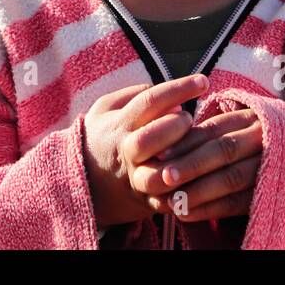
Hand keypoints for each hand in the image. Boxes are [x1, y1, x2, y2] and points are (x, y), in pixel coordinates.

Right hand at [82, 74, 209, 229]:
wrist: (81, 181)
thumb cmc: (101, 137)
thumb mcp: (105, 108)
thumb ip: (133, 95)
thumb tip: (171, 98)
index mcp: (119, 125)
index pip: (149, 102)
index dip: (178, 89)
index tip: (203, 81)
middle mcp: (126, 152)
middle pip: (149, 139)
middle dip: (175, 126)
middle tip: (189, 118)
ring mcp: (134, 179)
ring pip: (158, 177)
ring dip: (181, 163)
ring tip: (194, 150)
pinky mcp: (144, 203)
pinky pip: (167, 203)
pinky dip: (186, 193)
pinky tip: (203, 177)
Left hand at [146, 106, 262, 223]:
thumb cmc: (244, 145)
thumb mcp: (230, 132)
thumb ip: (200, 137)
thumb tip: (159, 151)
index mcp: (250, 118)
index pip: (213, 129)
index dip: (185, 142)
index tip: (159, 155)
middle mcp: (263, 138)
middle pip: (223, 150)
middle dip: (191, 165)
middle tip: (164, 177)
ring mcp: (270, 165)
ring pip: (232, 177)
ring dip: (198, 190)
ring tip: (172, 200)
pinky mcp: (270, 193)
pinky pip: (238, 203)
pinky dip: (210, 209)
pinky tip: (187, 214)